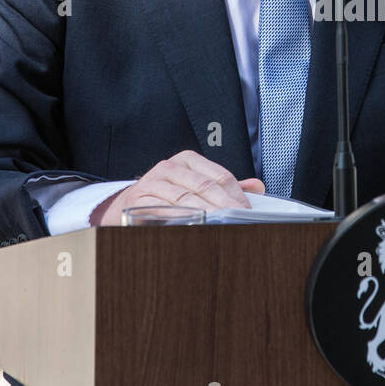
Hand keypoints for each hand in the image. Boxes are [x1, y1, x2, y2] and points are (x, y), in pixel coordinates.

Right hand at [90, 150, 264, 225]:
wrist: (127, 204)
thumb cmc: (166, 195)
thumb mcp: (195, 185)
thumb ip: (224, 186)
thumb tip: (257, 187)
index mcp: (188, 160)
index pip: (220, 176)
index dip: (237, 195)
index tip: (248, 211)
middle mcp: (170, 167)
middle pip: (205, 186)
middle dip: (225, 206)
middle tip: (239, 220)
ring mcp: (154, 182)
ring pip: (187, 198)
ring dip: (206, 213)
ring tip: (221, 224)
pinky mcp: (140, 199)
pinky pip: (164, 209)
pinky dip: (180, 218)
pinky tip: (193, 224)